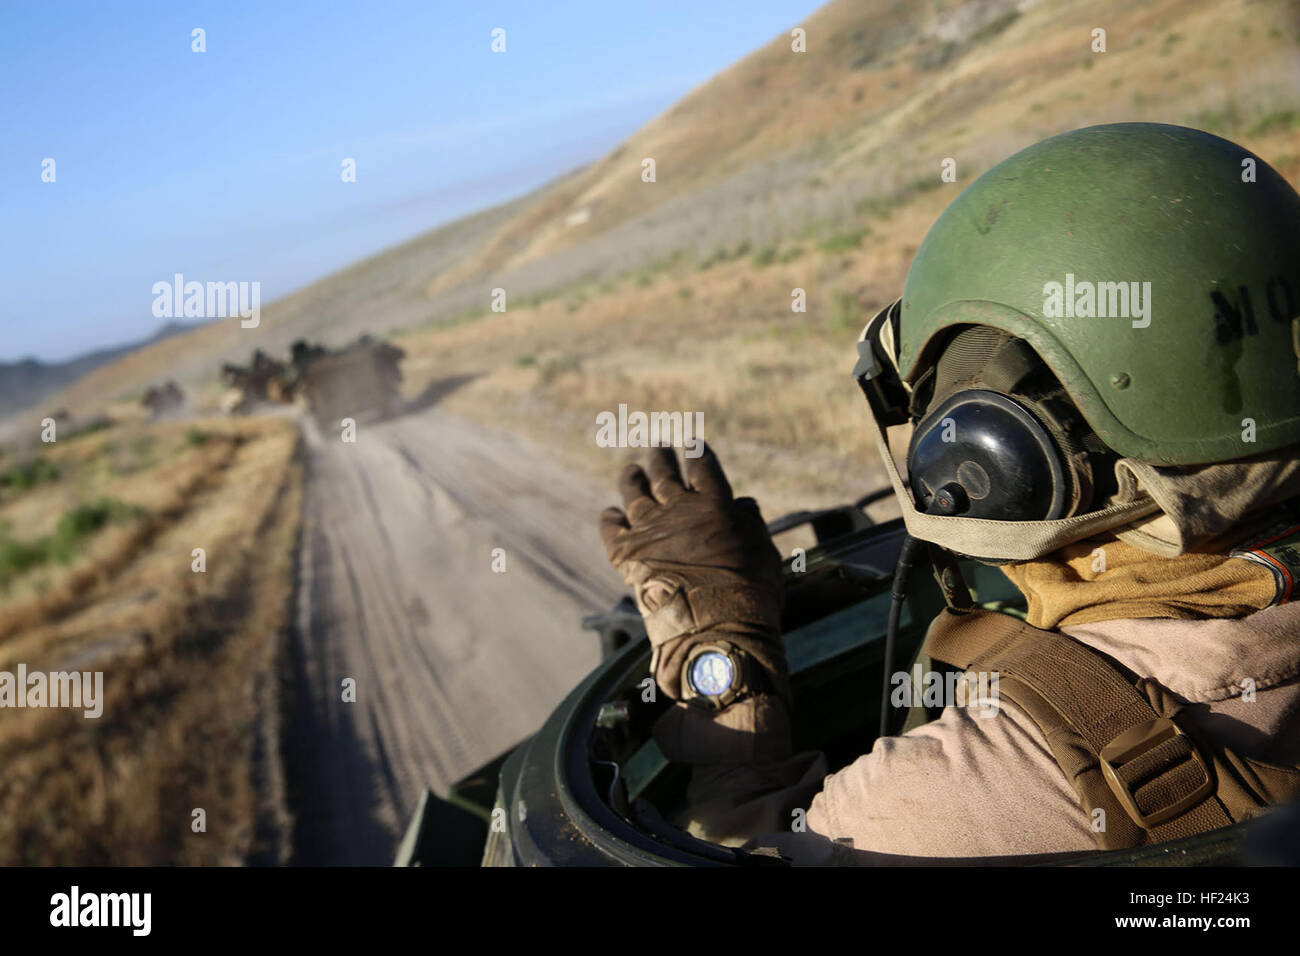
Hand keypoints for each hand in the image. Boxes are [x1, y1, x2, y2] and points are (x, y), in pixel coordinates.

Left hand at [599, 445, 784, 699]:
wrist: (716, 626)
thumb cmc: (751, 592)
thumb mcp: (763, 549)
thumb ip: (749, 522)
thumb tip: (743, 504)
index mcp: (715, 502)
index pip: (702, 464)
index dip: (697, 451)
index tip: (693, 444)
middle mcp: (679, 507)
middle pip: (664, 472)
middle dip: (661, 458)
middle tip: (658, 449)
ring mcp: (650, 528)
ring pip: (635, 493)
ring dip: (632, 479)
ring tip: (631, 472)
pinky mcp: (627, 553)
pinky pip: (612, 528)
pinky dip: (610, 519)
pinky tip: (610, 514)